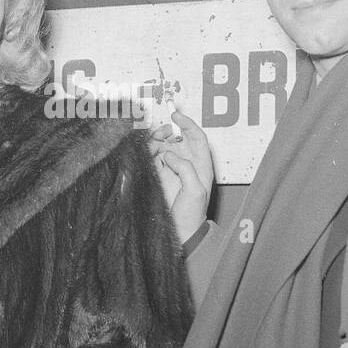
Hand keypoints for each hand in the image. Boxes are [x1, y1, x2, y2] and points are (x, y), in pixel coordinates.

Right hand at [149, 109, 213, 244]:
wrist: (180, 232)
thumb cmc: (192, 214)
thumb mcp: (195, 190)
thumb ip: (185, 168)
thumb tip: (168, 155)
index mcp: (201, 165)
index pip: (197, 137)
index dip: (187, 123)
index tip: (175, 115)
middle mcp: (187, 164)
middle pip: (177, 138)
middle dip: (168, 131)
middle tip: (159, 133)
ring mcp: (172, 170)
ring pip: (163, 146)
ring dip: (157, 141)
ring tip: (152, 144)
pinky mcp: (159, 176)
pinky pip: (153, 157)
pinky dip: (149, 151)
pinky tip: (146, 152)